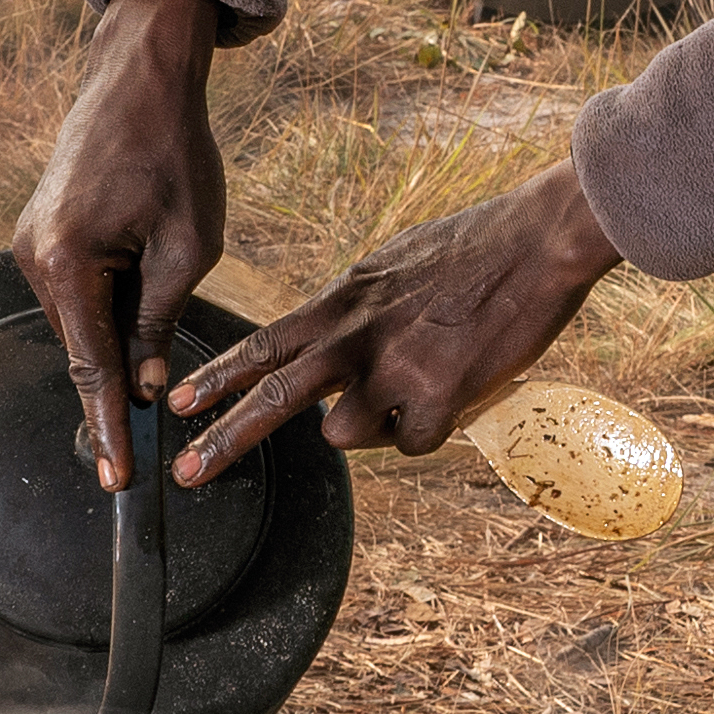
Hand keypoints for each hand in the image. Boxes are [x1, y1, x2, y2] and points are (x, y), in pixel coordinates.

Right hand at [14, 0, 228, 488]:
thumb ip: (160, 322)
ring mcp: (30, 244)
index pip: (91, 366)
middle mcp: (33, 257)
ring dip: (119, 329)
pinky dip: (109, 303)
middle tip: (162, 394)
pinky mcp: (41, 234)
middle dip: (118, 375)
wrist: (139, 78)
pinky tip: (143, 268)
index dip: (107, 427)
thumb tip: (143, 386)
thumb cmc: (172, 152)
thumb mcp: (187, 247)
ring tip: (162, 274)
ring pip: (80, 322)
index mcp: (67, 261)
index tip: (116, 479)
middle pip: (82, 347)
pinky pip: (76, 292)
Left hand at [166, 162, 621, 485]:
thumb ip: (352, 312)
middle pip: (273, 398)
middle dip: (223, 440)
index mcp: (341, 300)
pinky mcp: (438, 398)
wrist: (537, 239)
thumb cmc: (473, 248)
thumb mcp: (389, 268)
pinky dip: (430, 428)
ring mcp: (394, 369)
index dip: (216, 377)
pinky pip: (413, 442)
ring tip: (413, 390)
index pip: (263, 343)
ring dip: (370, 427)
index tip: (176, 403)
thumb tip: (329, 349)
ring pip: (344, 435)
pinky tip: (456, 391)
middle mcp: (355, 335)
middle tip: (186, 474)